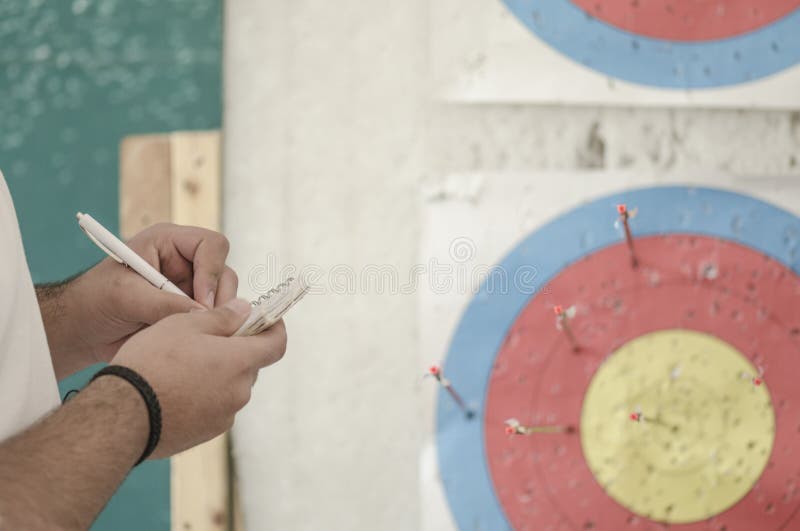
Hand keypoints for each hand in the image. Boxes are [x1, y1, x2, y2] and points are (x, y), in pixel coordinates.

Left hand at [40, 223, 239, 377]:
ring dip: (214, 316)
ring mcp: (190, 287)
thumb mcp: (126, 296)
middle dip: (218, 298)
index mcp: (168, 242)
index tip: (202, 302)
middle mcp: (185, 261)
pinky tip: (193, 339)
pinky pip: (214, 317)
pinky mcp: (191, 311)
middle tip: (205, 323)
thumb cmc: (94, 300)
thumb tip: (203, 314)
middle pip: (223, 272)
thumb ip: (165, 303)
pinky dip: (210, 329)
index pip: (211, 244)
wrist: (83, 330)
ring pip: (224, 297)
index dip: (212, 270)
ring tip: (192, 333)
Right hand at [109, 298, 286, 458]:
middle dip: (235, 351)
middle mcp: (239, 392)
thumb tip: (245, 310)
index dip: (275, 329)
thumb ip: (221, 316)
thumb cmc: (152, 362)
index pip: (277, 344)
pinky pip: (214, 408)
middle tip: (206, 340)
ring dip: (217, 375)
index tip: (267, 321)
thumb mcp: (184, 324)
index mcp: (239, 362)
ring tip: (181, 366)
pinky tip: (175, 390)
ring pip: (230, 387)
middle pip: (250, 366)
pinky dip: (204, 397)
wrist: (122, 416)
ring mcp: (224, 416)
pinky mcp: (206, 433)